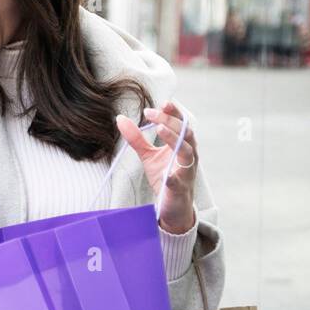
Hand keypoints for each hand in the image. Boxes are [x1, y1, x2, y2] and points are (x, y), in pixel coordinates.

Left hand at [116, 101, 198, 234]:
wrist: (173, 206)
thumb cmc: (164, 176)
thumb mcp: (148, 155)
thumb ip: (137, 138)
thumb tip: (120, 118)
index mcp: (182, 145)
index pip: (181, 123)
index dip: (173, 112)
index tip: (161, 103)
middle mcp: (188, 155)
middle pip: (186, 133)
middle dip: (170, 121)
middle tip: (151, 113)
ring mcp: (186, 172)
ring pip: (188, 152)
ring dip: (174, 139)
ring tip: (160, 129)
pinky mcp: (180, 189)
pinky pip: (179, 182)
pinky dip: (173, 178)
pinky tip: (166, 175)